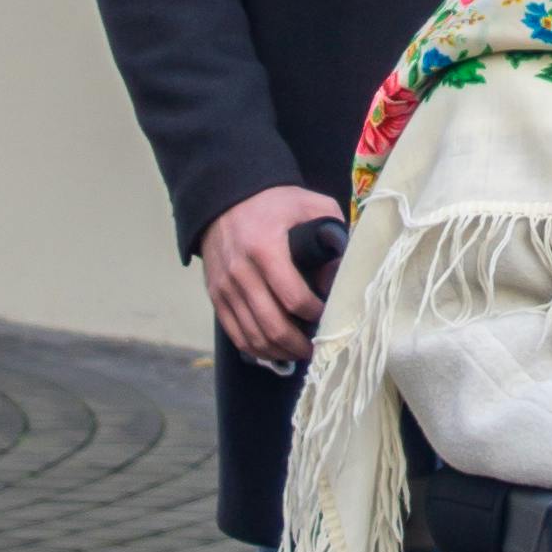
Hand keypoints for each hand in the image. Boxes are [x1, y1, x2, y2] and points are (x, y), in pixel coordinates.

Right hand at [202, 182, 342, 373]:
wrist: (225, 198)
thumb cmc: (274, 203)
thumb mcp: (310, 205)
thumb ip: (333, 234)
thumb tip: (336, 279)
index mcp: (265, 247)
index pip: (294, 297)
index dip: (315, 314)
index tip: (329, 315)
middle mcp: (241, 271)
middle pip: (272, 324)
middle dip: (299, 344)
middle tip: (317, 347)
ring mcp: (225, 286)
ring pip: (253, 335)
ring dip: (280, 351)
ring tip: (299, 353)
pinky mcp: (215, 295)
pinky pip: (235, 333)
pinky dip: (256, 348)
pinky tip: (275, 350)